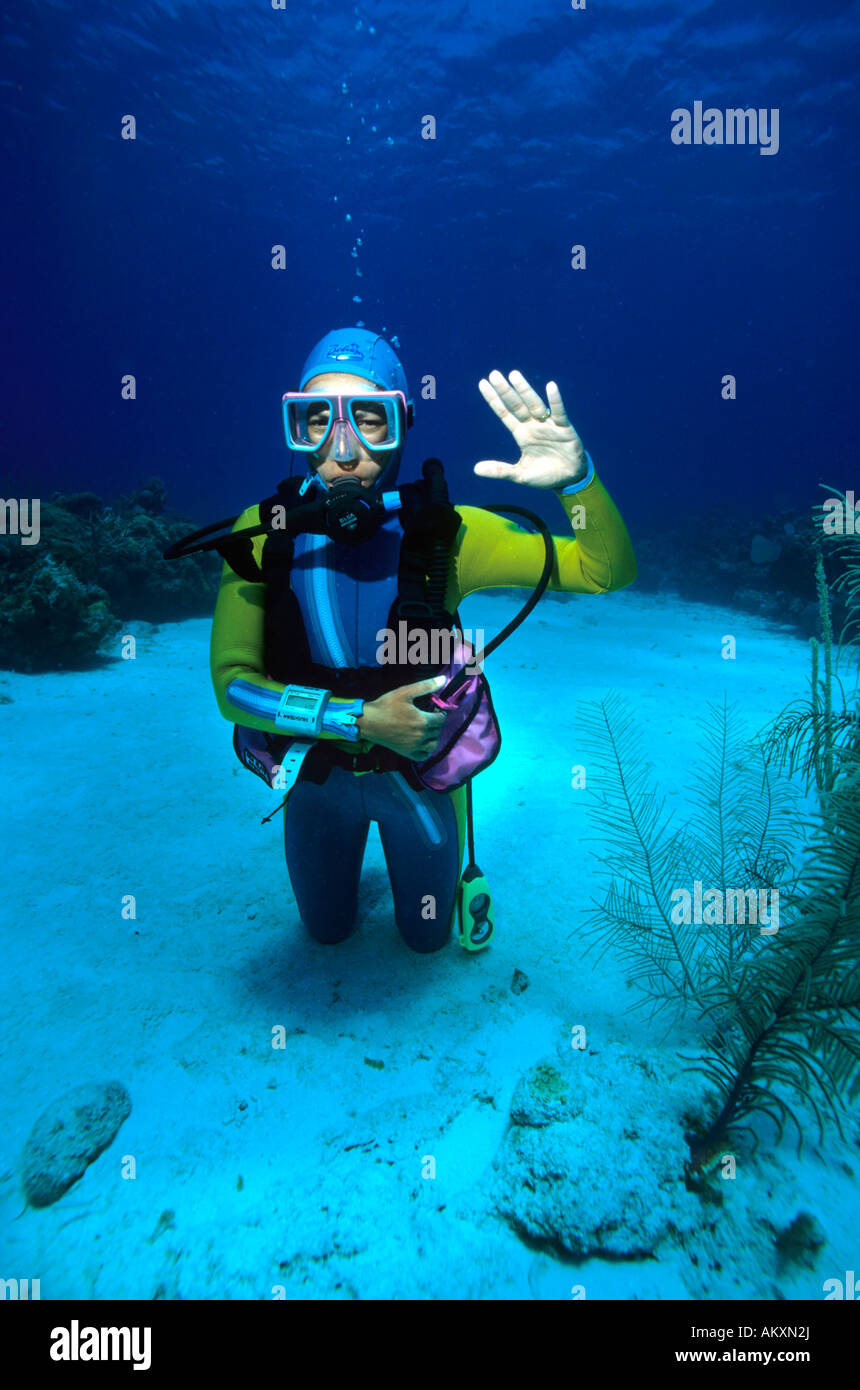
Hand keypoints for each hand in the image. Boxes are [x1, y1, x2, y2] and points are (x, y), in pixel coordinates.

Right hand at [357, 676, 446, 759]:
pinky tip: (422, 743)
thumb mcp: (405, 692)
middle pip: (438, 731)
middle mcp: (420, 736)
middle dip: (436, 723)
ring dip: (433, 737)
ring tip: (427, 729)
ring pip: (433, 745)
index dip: (440, 712)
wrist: (368, 721)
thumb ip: (426, 686)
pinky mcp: (406, 752)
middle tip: (429, 717)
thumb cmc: (386, 705)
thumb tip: (444, 679)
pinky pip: (423, 756)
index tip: (434, 709)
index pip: (441, 719)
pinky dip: (426, 751)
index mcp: (422, 721)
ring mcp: (413, 746)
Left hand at [475, 369, 587, 488]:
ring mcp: (548, 425)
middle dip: (505, 390)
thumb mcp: (520, 475)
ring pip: (534, 405)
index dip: (494, 400)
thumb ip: (500, 470)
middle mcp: (532, 425)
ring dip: (525, 391)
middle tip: (494, 374)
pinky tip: (551, 386)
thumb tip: (475, 469)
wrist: (569, 479)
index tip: (483, 384)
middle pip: (516, 405)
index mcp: (521, 434)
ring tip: (514, 375)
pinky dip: (555, 400)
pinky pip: (559, 412)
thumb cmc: (545, 475)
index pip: (504, 413)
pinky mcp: (564, 429)